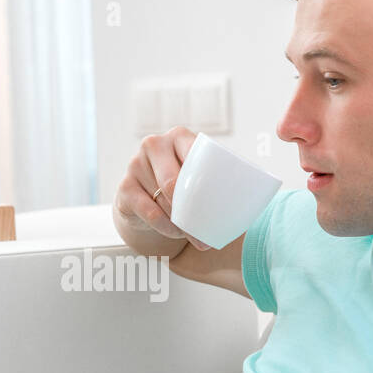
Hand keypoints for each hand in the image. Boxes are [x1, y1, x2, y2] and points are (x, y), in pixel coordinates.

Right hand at [113, 126, 209, 250]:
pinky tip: (176, 232)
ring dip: (182, 222)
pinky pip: (150, 212)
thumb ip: (217, 178)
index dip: (206, 181)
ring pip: (164, 199)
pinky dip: (166, 226)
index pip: (195, 154)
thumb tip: (247, 203)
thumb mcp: (198, 175)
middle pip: (175, 181)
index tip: (219, 202)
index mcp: (179, 136)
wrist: (146, 199)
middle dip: (193, 210)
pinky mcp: (124, 187)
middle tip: (208, 231)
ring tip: (196, 236)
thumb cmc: (182, 186)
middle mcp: (154, 145)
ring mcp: (136, 164)